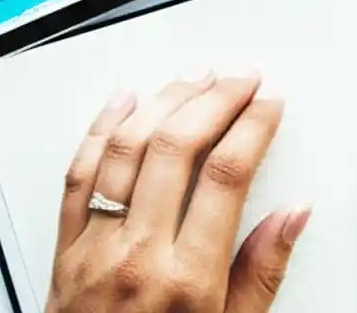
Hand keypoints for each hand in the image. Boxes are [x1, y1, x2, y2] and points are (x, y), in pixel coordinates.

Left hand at [47, 73, 310, 312]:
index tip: (270, 103)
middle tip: (241, 78)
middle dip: (215, 99)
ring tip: (194, 78)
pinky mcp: (63, 247)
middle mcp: (138, 254)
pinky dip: (101, 129)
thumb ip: (262, 272)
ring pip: (127, 148)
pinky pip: (78, 172)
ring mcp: (95, 246)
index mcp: (187, 279)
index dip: (253, 127)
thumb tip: (293, 215)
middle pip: (178, 147)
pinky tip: (124, 102)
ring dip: (164, 101)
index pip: (227, 176)